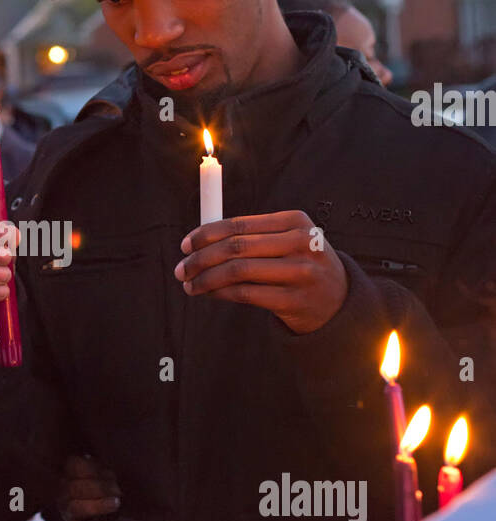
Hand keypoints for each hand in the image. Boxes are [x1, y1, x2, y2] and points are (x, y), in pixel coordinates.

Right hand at [57, 453, 121, 520]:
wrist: (108, 507)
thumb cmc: (109, 482)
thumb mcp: (107, 470)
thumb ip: (107, 468)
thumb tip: (120, 463)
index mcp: (72, 470)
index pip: (75, 465)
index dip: (92, 469)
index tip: (110, 473)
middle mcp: (66, 488)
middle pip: (75, 487)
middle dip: (99, 488)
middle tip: (118, 490)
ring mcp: (66, 507)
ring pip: (74, 507)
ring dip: (96, 506)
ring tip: (115, 504)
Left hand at [176, 211, 347, 334]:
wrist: (338, 300)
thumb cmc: (301, 264)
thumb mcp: (289, 240)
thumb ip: (252, 235)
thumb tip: (199, 238)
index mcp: (295, 221)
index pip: (238, 224)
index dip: (205, 234)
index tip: (185, 245)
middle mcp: (300, 243)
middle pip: (235, 247)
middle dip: (200, 258)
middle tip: (181, 269)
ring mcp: (300, 272)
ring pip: (238, 271)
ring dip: (206, 279)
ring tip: (190, 284)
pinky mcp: (294, 300)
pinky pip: (246, 294)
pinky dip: (220, 293)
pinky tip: (209, 293)